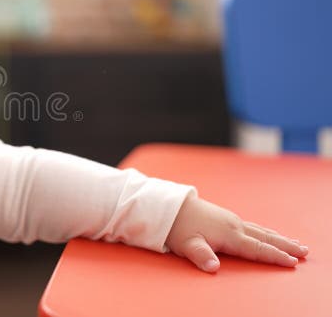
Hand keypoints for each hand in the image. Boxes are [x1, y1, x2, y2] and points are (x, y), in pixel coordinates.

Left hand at [164, 195, 308, 272]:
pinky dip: (266, 232)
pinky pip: (252, 226)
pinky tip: (269, 234)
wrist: (168, 206)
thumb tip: (213, 268)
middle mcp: (233, 226)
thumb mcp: (186, 244)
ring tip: (295, 243)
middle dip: (285, 245)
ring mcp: (230, 220)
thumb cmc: (177, 227)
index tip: (292, 262)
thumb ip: (201, 255)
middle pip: (265, 237)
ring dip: (279, 238)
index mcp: (228, 234)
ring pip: (260, 231)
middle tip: (305, 252)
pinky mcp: (225, 218)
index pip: (257, 248)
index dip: (275, 256)